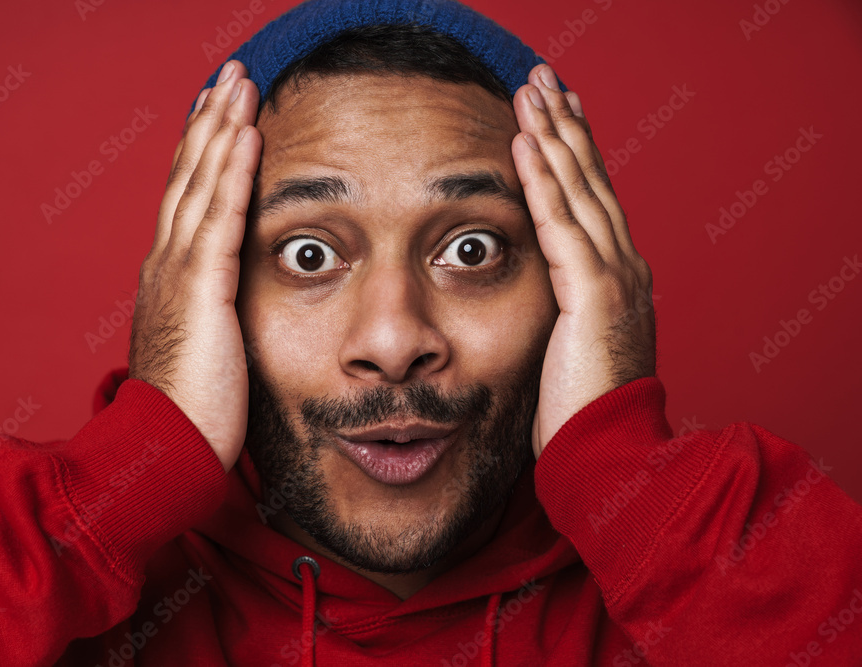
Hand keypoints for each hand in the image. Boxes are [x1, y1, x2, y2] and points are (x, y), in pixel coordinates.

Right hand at [129, 60, 260, 471]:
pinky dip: (232, 171)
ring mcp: (179, 272)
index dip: (202, 154)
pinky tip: (247, 134)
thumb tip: (227, 305)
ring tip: (238, 84)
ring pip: (201, 184)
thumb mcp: (201, 346)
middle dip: (209, 123)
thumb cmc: (189, 409)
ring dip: (221, 128)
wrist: (166, 449)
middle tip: (227, 78)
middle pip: (189, 176)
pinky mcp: (201, 288)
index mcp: (169, 277)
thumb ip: (211, 314)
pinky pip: (219, 216)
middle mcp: (166, 263)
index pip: (187, 200)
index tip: (220, 116)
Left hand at [511, 63, 656, 458]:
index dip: (573, 154)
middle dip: (566, 126)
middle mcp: (623, 267)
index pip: (592, 201)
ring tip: (532, 90)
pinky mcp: (592, 294)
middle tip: (544, 80)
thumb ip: (562, 309)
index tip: (554, 115)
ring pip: (580, 189)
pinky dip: (544, 180)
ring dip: (554, 135)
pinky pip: (562, 224)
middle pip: (591, 180)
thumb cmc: (581, 410)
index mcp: (618, 278)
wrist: (608, 453)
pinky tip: (526, 142)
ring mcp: (613, 277)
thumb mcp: (570, 345)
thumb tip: (539, 295)